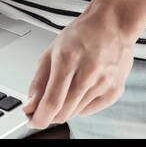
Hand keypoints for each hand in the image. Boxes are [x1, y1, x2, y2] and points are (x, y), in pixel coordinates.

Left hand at [22, 4, 136, 129]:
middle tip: (41, 110)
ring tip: (61, 93)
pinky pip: (90, 110)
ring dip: (63, 110)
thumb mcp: (52, 51)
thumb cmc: (81, 34)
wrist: (112, 25)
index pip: (52, 101)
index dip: (40, 117)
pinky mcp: (115, 90)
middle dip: (48, 115)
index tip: (31, 121)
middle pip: (64, 111)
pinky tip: (78, 92)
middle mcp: (87, 73)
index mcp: (67, 60)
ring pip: (75, 113)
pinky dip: (79, 107)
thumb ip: (39, 80)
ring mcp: (104, 83)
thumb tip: (30, 104)